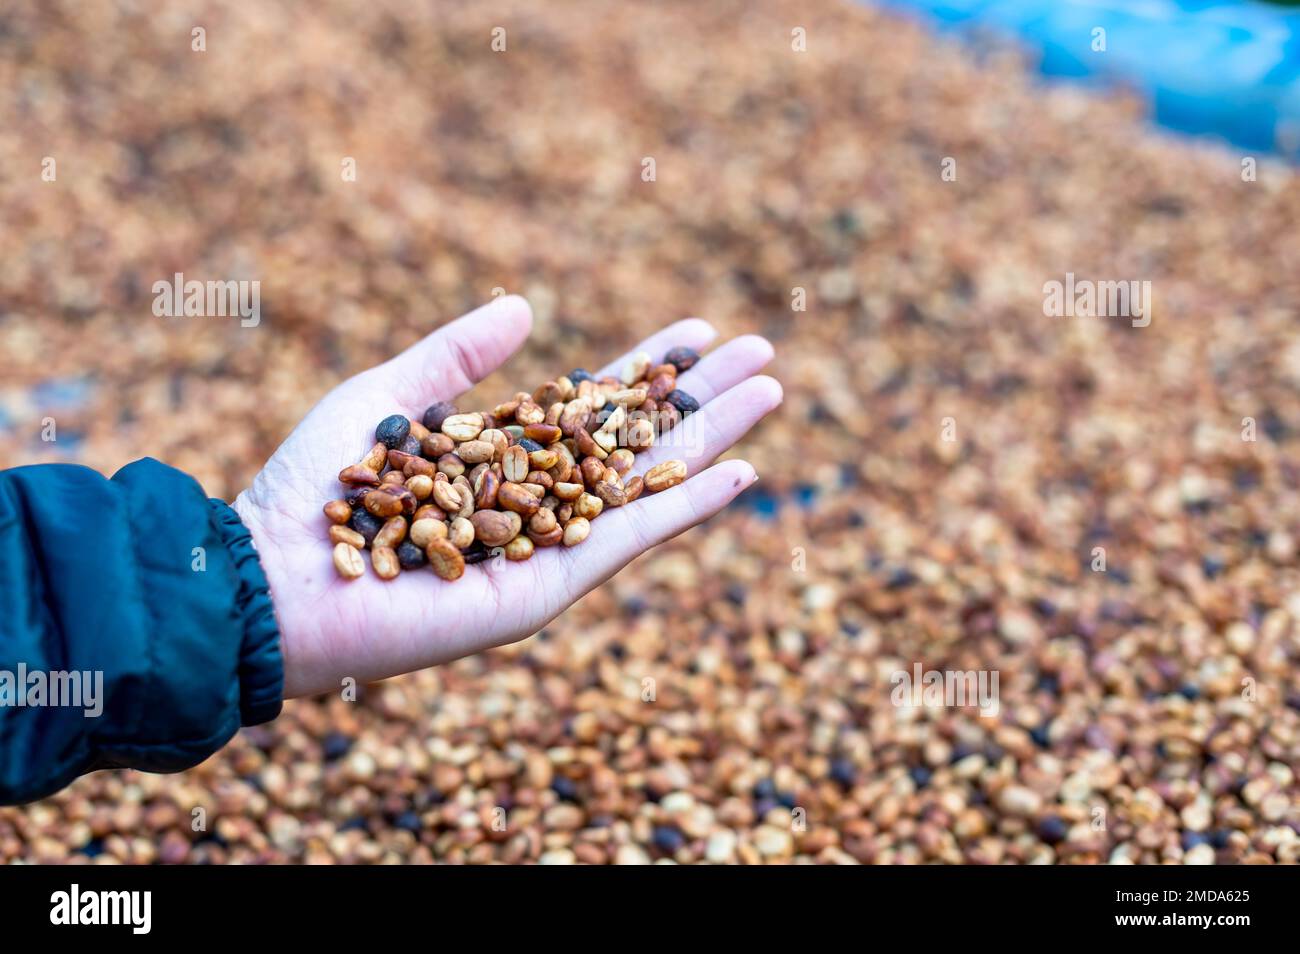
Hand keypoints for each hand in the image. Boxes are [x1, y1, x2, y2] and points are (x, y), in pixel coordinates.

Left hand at [233, 296, 781, 697]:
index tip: (695, 329)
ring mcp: (550, 544)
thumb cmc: (318, 487)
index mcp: (500, 455)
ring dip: (714, 437)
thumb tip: (527, 307)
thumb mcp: (388, 396)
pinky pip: (632, 539)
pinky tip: (742, 468)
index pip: (590, 405)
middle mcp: (536, 499)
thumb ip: (455, 355)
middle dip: (699, 395)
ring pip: (650, 480)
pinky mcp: (551, 585)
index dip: (644, 367)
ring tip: (771, 390)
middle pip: (636, 439)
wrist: (277, 577)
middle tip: (762, 353)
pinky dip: (689, 505)